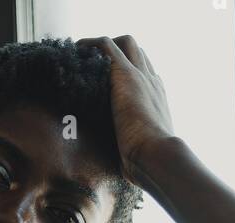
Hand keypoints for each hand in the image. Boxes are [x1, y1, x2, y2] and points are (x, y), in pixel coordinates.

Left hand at [76, 34, 175, 187]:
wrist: (157, 157)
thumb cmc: (150, 164)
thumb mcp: (144, 151)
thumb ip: (135, 148)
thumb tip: (123, 169)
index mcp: (158, 99)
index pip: (147, 73)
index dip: (130, 71)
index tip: (111, 80)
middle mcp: (152, 82)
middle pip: (138, 53)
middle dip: (118, 53)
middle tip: (95, 64)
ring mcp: (140, 76)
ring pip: (125, 43)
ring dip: (104, 46)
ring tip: (84, 55)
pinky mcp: (124, 74)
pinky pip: (106, 46)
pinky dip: (90, 44)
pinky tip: (76, 50)